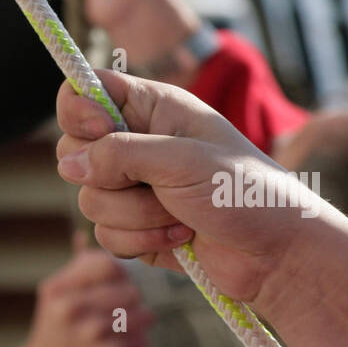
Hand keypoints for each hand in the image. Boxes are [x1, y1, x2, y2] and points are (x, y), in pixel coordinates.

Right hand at [0, 232, 152, 346]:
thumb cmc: (53, 332)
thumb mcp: (53, 296)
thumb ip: (75, 267)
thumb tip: (83, 237)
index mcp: (60, 289)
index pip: (110, 264)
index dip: (119, 274)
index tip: (115, 286)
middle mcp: (74, 308)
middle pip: (131, 289)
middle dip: (131, 300)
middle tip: (122, 312)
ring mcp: (92, 334)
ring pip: (142, 314)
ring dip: (137, 322)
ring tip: (121, 329)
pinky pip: (141, 339)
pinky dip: (136, 343)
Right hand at [55, 68, 315, 312]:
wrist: (278, 255)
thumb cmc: (244, 192)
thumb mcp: (181, 160)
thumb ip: (119, 155)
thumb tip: (69, 166)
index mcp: (153, 108)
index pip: (87, 92)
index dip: (80, 111)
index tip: (99, 130)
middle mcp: (139, 142)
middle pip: (76, 150)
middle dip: (110, 177)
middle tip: (150, 182)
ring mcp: (136, 187)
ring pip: (90, 199)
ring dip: (135, 215)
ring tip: (179, 214)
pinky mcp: (137, 228)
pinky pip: (105, 235)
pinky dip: (140, 240)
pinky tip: (179, 238)